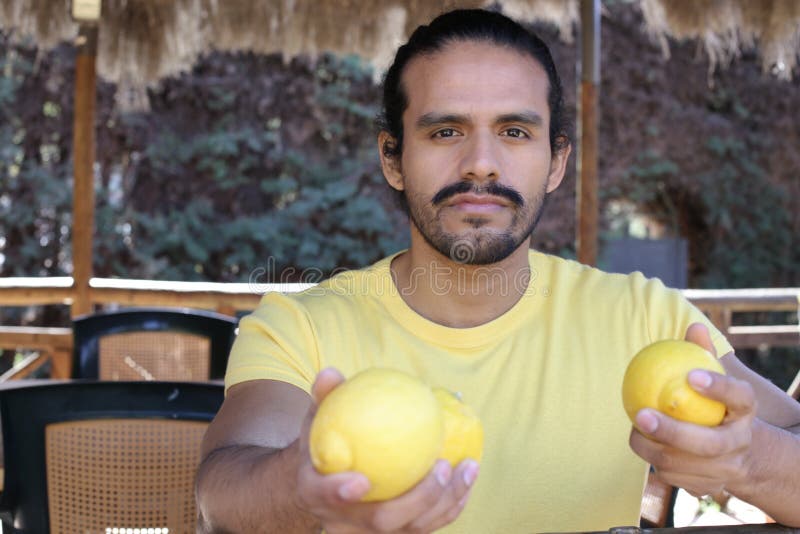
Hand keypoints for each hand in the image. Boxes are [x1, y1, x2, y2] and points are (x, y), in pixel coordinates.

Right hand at [294, 368, 478, 532]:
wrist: (327, 482)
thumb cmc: (325, 444)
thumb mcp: (317, 418)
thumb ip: (325, 397)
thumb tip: (331, 373)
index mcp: (316, 493)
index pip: (326, 497)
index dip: (340, 493)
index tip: (361, 480)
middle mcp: (344, 523)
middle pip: (381, 522)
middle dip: (417, 500)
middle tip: (442, 465)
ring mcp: (372, 533)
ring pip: (412, 527)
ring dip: (446, 501)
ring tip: (468, 467)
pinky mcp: (398, 533)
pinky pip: (430, 524)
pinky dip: (452, 504)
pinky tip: (468, 475)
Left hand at [629, 323, 756, 496]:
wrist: (740, 452)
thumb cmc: (717, 404)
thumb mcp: (716, 379)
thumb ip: (703, 354)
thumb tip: (694, 326)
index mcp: (746, 411)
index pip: (739, 396)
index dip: (719, 386)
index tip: (691, 374)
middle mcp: (740, 443)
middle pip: (709, 444)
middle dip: (673, 432)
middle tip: (642, 414)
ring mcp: (726, 470)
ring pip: (684, 465)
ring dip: (653, 448)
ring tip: (635, 430)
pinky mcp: (707, 487)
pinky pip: (674, 478)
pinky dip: (655, 462)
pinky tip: (642, 444)